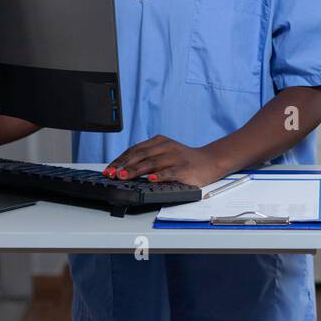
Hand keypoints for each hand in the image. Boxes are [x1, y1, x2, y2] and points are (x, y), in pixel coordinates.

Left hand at [105, 135, 223, 186]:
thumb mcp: (165, 153)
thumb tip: (123, 169)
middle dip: (124, 166)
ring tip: (125, 176)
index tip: (109, 170)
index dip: (120, 160)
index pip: (135, 150)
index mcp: (160, 141)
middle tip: (112, 174)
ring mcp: (176, 157)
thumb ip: (148, 157)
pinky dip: (160, 176)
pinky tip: (151, 179)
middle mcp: (167, 147)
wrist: (211, 161)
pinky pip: (170, 172)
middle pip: (141, 155)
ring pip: (152, 163)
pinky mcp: (185, 169)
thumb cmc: (184, 160)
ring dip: (136, 170)